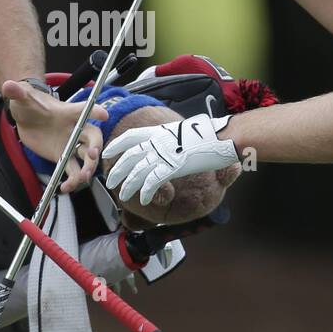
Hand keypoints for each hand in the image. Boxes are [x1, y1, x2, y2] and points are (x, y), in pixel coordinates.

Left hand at [2, 80, 107, 191]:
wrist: (26, 117)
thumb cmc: (31, 104)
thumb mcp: (23, 97)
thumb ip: (18, 92)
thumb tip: (9, 85)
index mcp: (69, 112)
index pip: (85, 110)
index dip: (96, 111)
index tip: (104, 115)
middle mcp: (75, 129)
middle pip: (93, 138)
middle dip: (95, 147)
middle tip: (92, 156)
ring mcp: (71, 144)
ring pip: (85, 158)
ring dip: (87, 169)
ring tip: (80, 178)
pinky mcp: (63, 157)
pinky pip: (72, 171)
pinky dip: (72, 180)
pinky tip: (65, 188)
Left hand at [103, 113, 238, 204]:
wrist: (225, 136)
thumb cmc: (211, 134)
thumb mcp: (187, 131)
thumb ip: (175, 139)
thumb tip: (174, 144)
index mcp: (160, 131)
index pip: (131, 136)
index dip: (116, 145)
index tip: (107, 152)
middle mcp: (159, 141)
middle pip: (129, 156)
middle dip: (117, 170)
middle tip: (110, 182)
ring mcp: (165, 153)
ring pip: (138, 171)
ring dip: (128, 185)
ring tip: (122, 196)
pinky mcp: (174, 166)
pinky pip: (154, 182)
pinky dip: (147, 192)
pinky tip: (144, 200)